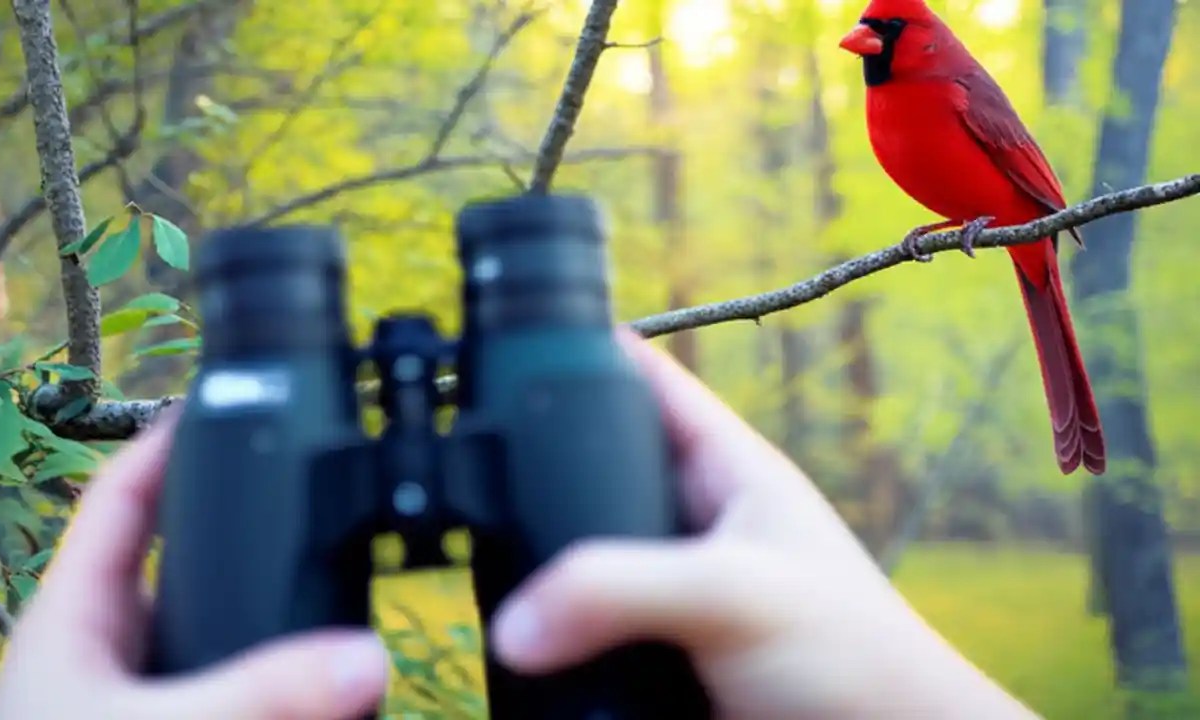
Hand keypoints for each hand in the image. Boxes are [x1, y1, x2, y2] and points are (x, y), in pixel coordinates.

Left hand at [0, 407, 388, 719]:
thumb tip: (370, 658)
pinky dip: (271, 694)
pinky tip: (322, 697)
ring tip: (340, 591)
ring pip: (212, 644)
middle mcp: (107, 655)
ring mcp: (136, 703)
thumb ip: (258, 695)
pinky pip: (230, 700)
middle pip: (181, 568)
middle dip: (245, 538)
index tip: (234, 402)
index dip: (172, 442)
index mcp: (76, 618)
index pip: (122, 499)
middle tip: (319, 503)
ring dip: (267, 627)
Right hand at [486, 328, 1038, 719]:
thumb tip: (516, 621)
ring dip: (542, 552)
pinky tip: (519, 632)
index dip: (586, 351)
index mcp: (727, 469)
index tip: (514, 340)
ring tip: (475, 543)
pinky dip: (555, 626)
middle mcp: (696, 520)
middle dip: (540, 462)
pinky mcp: (663, 650)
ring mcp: (678, 587)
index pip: (647, 381)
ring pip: (589, 550)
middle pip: (600, 465)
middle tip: (473, 458)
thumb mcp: (733, 596)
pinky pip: (591, 623)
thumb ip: (622, 589)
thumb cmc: (854, 659)